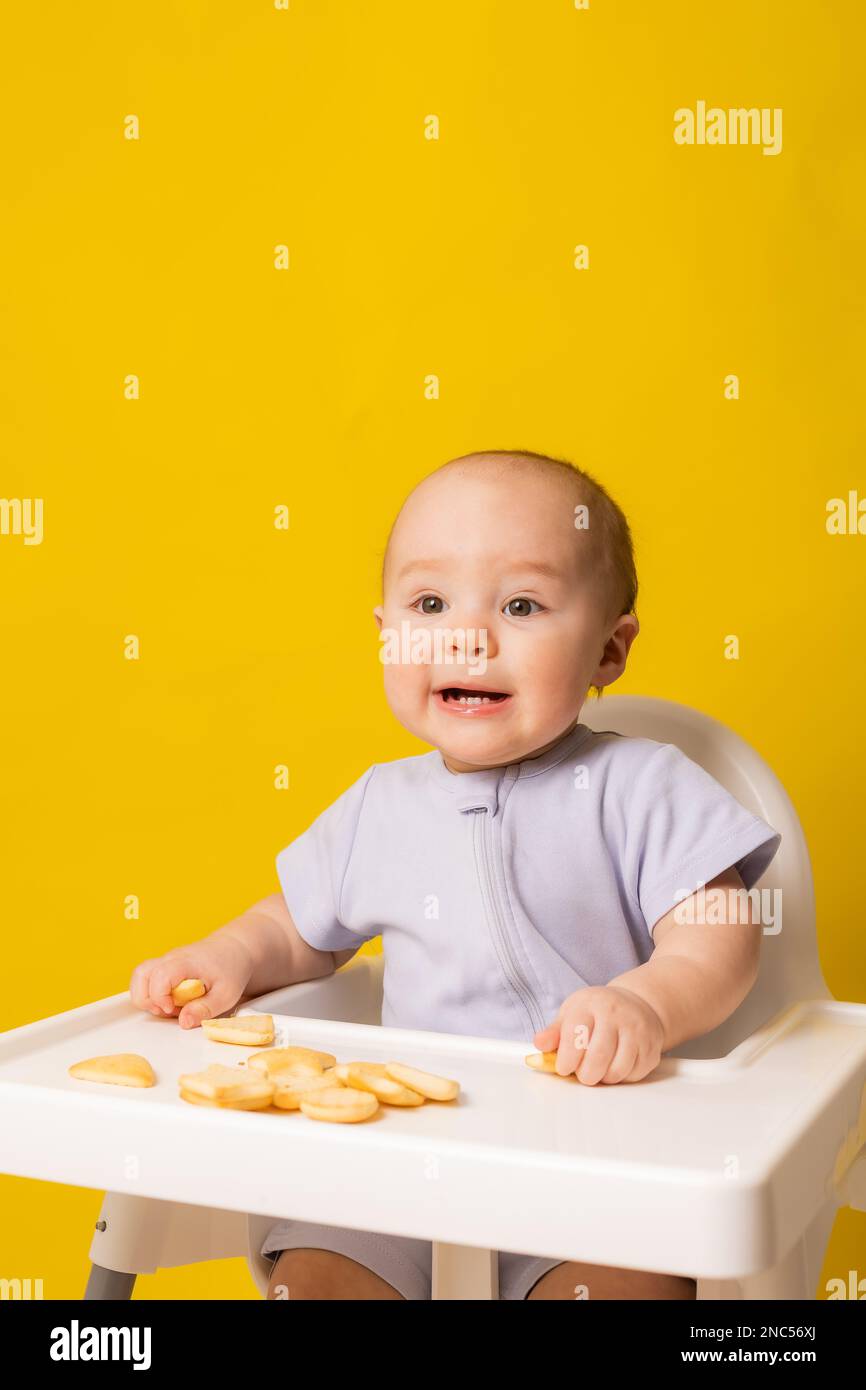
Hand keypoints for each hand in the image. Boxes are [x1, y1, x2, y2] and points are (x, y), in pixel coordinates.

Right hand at [129, 935, 252, 1028]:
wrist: (235, 947)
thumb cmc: (232, 968)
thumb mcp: (227, 994)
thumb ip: (205, 1009)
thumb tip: (183, 1022)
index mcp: (185, 962)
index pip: (159, 976)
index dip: (159, 997)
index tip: (172, 1009)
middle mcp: (171, 958)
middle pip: (140, 975)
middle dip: (147, 999)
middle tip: (169, 1010)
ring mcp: (166, 960)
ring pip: (140, 976)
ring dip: (146, 997)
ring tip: (169, 1007)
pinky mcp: (166, 966)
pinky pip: (148, 979)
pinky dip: (152, 993)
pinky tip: (172, 1001)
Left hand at [533, 985, 665, 1084]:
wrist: (637, 1004)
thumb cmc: (597, 1011)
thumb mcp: (572, 1012)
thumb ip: (554, 1032)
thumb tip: (539, 1045)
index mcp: (591, 1004)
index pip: (575, 1037)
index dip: (566, 1060)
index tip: (563, 1067)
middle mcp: (616, 1015)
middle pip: (598, 1058)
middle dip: (585, 1074)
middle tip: (581, 1073)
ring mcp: (637, 1030)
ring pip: (617, 1070)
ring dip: (603, 1078)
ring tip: (598, 1069)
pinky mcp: (652, 1048)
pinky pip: (633, 1075)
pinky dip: (621, 1077)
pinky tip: (615, 1066)